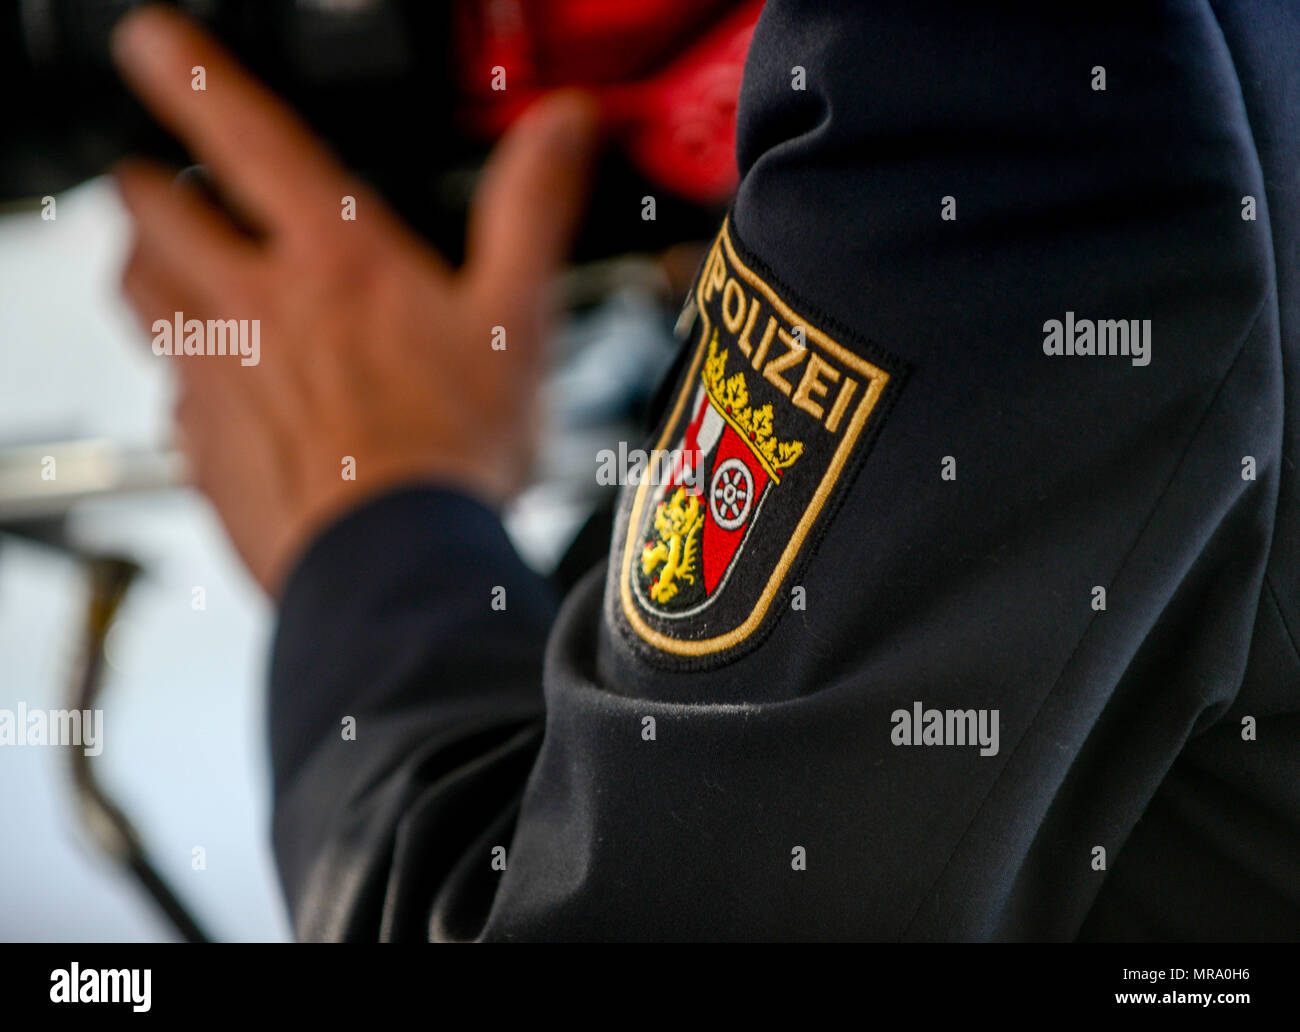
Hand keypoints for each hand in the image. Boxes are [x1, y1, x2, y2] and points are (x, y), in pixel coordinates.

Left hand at [111, 5, 598, 594]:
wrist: (393, 563)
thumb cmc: (452, 451)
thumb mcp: (516, 319)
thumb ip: (530, 210)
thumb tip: (562, 127)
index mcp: (331, 259)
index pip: (240, 136)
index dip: (187, 73)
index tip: (147, 41)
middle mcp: (253, 307)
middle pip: (156, 217)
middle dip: (148, 187)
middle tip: (156, 182)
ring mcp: (215, 379)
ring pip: (140, 298)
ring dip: (143, 268)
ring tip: (160, 265)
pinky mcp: (202, 449)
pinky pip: (168, 397)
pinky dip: (179, 379)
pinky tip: (212, 393)